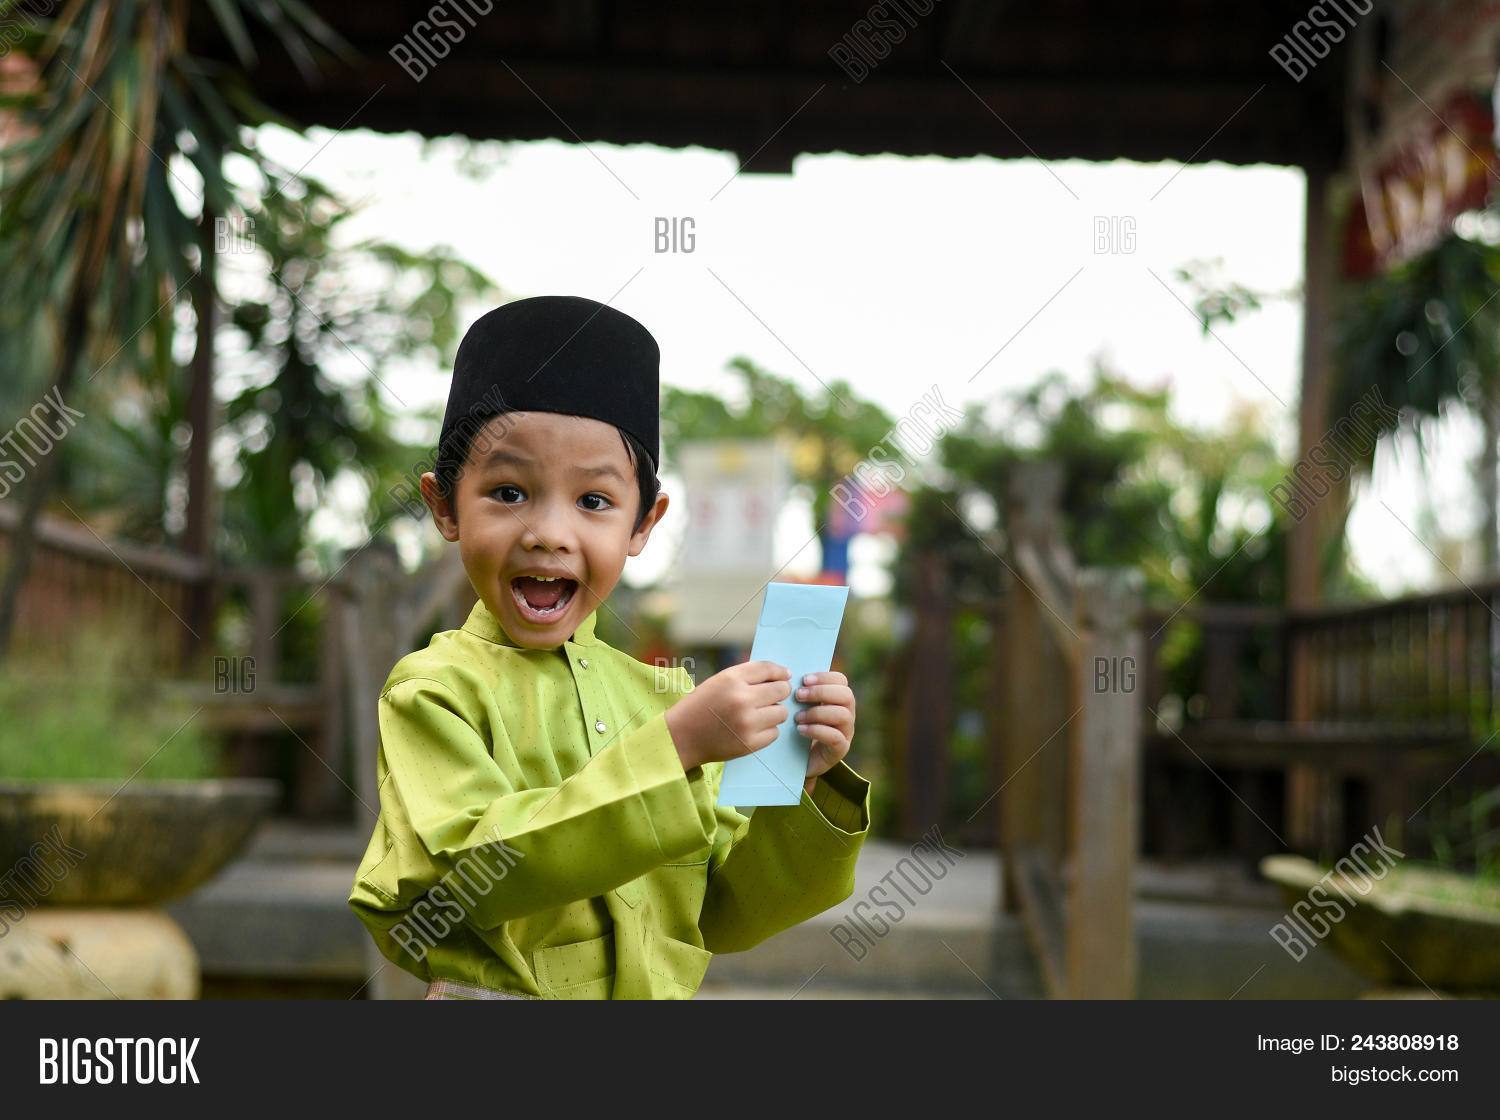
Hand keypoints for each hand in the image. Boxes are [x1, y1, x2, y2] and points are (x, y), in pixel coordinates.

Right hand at [664, 661, 790, 771]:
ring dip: (775, 712)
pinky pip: (774, 732)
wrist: (681, 737)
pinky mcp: (749, 743)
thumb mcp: (718, 682)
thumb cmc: (700, 706)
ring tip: (761, 713)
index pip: (767, 669)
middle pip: (780, 690)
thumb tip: (779, 676)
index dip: (780, 671)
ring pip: (781, 712)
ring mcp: (747, 723)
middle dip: (781, 691)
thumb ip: (745, 677)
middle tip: (777, 695)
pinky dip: (768, 730)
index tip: (785, 675)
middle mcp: (741, 699)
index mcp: (731, 679)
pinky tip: (754, 728)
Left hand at [794, 671, 854, 792]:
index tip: (804, 679)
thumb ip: (798, 691)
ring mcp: (846, 732)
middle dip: (821, 692)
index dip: (824, 677)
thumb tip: (785, 673)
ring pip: (843, 715)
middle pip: (846, 695)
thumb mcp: (797, 706)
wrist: (795, 760)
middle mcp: (847, 713)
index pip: (841, 680)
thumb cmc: (795, 727)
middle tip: (798, 695)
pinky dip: (817, 730)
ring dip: (817, 712)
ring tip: (797, 716)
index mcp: (838, 698)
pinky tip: (800, 730)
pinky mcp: (840, 749)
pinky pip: (835, 737)